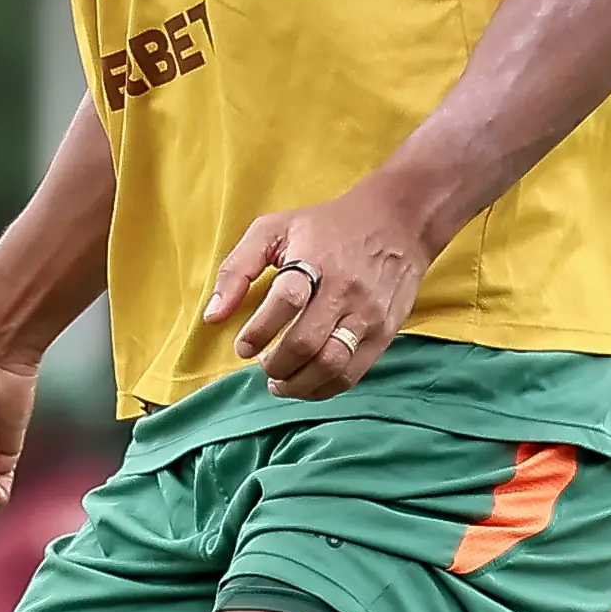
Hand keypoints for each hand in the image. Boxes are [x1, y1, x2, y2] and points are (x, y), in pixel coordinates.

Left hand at [210, 177, 431, 400]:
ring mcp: (368, 314)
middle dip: (275, 365)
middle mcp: (344, 289)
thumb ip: (237, 269)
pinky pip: (352, 374)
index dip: (258, 331)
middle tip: (263, 365)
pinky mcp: (384, 333)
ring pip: (331, 366)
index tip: (244, 346)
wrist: (398, 223)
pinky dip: (323, 388)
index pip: (285, 301)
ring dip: (298, 384)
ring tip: (281, 381)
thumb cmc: (327, 227)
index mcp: (315, 258)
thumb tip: (212, 316)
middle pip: (306, 343)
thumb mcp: (274, 230)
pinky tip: (307, 383)